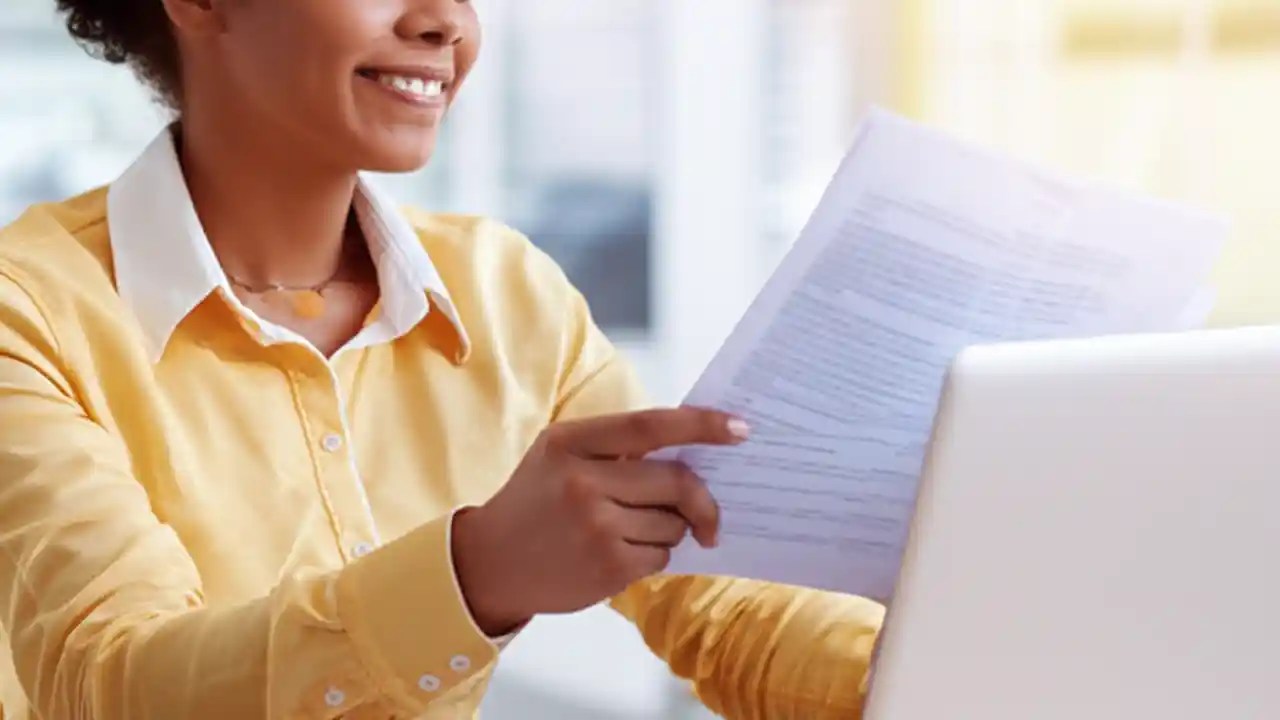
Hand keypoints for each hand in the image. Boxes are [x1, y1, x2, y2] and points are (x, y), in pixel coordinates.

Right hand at [452, 407, 749, 634]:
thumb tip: (697, 452)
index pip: (650, 426)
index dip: (702, 425)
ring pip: (673, 523)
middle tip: (710, 519)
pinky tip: (620, 554)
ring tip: (631, 532)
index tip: (740, 429)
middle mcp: (582, 481)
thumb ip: (616, 447)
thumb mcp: (559, 456)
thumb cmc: (537, 502)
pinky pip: (661, 556)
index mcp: (571, 442)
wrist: (489, 563)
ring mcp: (595, 526)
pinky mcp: (606, 566)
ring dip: (670, 530)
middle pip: (676, 480)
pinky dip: (654, 555)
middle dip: (702, 500)